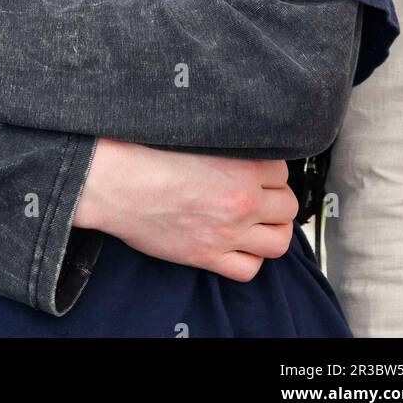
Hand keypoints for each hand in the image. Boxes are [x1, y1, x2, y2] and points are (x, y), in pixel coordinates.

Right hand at [74, 138, 298, 281]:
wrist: (115, 182)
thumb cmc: (144, 152)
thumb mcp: (194, 133)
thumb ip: (225, 141)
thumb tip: (238, 143)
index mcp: (242, 166)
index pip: (282, 171)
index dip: (270, 171)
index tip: (258, 172)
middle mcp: (241, 201)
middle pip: (287, 206)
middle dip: (276, 200)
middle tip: (259, 196)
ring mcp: (227, 232)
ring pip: (279, 241)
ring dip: (273, 230)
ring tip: (258, 223)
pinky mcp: (208, 256)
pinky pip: (249, 269)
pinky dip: (250, 259)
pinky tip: (238, 245)